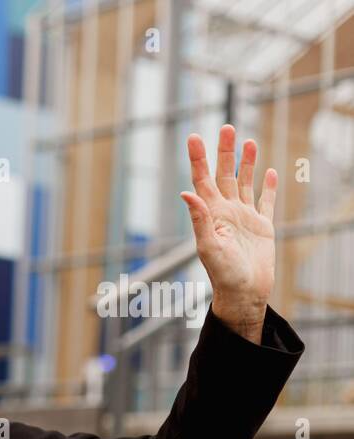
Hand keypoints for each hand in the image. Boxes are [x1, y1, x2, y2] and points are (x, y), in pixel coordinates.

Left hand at [180, 124, 275, 340]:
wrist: (244, 293)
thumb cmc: (222, 274)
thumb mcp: (207, 246)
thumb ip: (199, 219)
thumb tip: (186, 192)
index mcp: (210, 214)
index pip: (201, 180)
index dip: (198, 159)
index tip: (194, 137)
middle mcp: (225, 212)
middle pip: (223, 175)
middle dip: (224, 152)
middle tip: (226, 127)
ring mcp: (244, 218)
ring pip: (244, 183)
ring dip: (246, 163)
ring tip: (247, 141)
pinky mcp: (262, 226)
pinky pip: (265, 202)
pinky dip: (268, 187)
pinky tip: (269, 172)